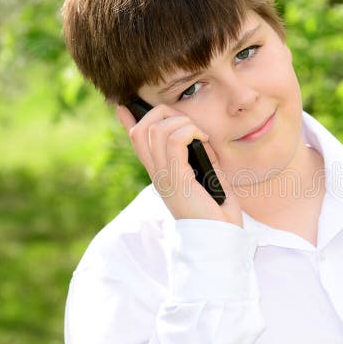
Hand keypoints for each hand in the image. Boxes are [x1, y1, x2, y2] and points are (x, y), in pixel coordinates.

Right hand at [115, 104, 242, 226]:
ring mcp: (164, 176)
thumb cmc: (217, 211)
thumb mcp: (206, 177)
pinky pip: (175, 141)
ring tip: (200, 134)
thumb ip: (200, 158)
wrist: (219, 237)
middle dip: (164, 113)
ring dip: (182, 122)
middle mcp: (157, 174)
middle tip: (190, 124)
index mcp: (160, 173)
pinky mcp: (177, 179)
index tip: (122, 106)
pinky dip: (189, 131)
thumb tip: (200, 138)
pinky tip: (203, 138)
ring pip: (157, 130)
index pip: (137, 143)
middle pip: (142, 129)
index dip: (128, 121)